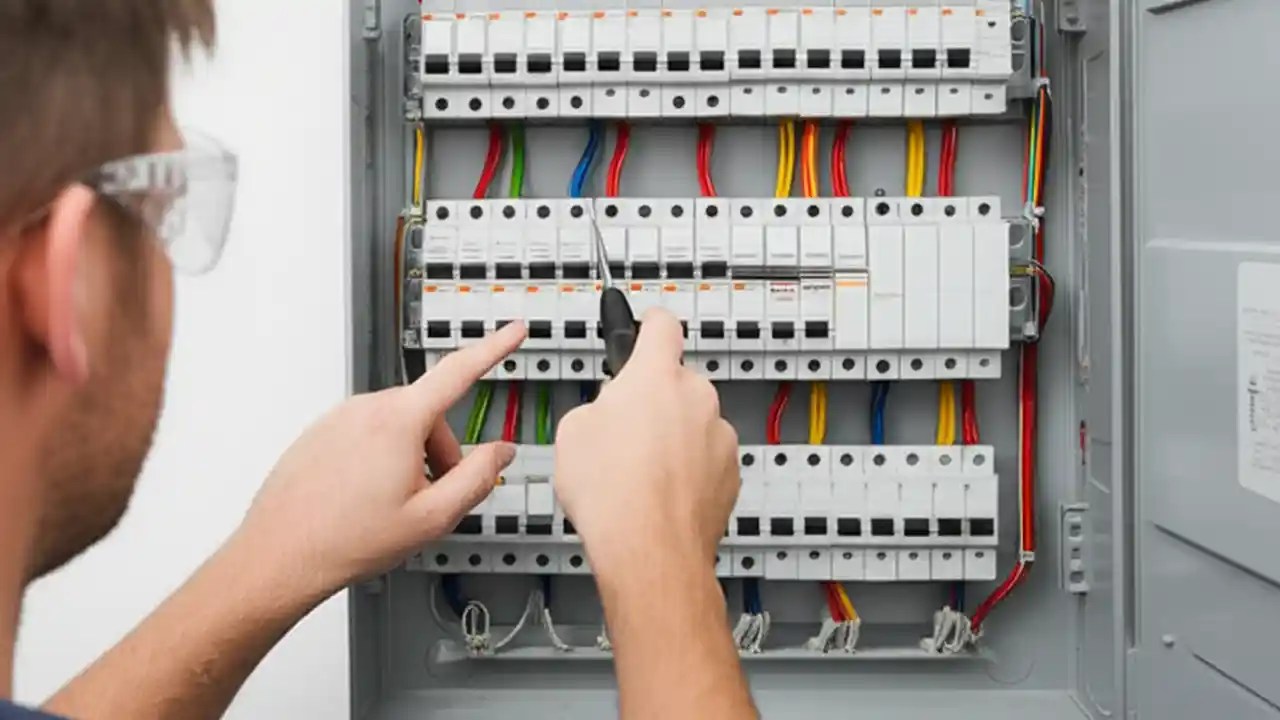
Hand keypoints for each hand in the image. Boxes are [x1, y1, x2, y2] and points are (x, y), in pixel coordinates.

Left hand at [233, 322, 526, 598]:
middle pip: (430, 417)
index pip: (459, 371)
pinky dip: (379, 462)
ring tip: (388, 506)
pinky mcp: (322, 432)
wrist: (279, 555)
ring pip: (399, 428)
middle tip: (427, 499)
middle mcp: (367, 408)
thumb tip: (500, 452)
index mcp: (399, 421)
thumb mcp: (431, 518)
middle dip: (441, 454)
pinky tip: (363, 501)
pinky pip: (368, 436)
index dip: (494, 349)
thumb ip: (476, 479)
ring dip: (409, 460)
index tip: (513, 331)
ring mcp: (340, 418)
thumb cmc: (345, 540)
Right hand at [554, 309, 738, 570]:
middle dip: (653, 399)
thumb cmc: (612, 495)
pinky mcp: (731, 472)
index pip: (661, 326)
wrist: (650, 550)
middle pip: (676, 381)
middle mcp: (696, 399)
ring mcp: (719, 436)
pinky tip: (659, 493)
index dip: (649, 323)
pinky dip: (687, 468)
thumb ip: (597, 406)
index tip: (645, 324)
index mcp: (655, 377)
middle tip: (623, 429)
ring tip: (639, 472)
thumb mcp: (572, 432)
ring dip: (672, 437)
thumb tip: (605, 412)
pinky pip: (706, 457)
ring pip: (693, 422)